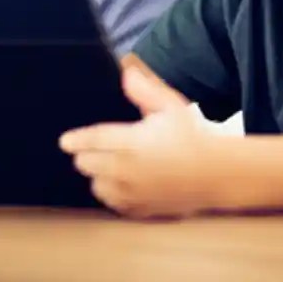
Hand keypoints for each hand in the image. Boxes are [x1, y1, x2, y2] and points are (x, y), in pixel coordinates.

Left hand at [60, 66, 215, 218]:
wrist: (217, 173)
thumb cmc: (194, 135)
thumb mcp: (172, 106)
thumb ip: (145, 90)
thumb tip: (127, 72)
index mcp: (132, 142)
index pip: (93, 140)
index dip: (76, 140)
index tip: (64, 141)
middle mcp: (127, 170)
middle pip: (87, 165)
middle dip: (87, 155)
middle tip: (93, 148)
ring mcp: (133, 193)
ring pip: (97, 187)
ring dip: (98, 175)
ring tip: (108, 165)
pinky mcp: (142, 209)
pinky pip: (114, 205)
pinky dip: (112, 195)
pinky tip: (120, 184)